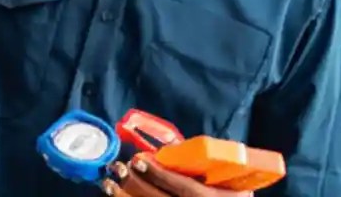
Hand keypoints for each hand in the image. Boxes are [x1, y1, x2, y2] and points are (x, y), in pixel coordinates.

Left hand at [101, 154, 252, 196]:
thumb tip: (172, 148)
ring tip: (108, 184)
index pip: (182, 187)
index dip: (158, 174)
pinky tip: (116, 196)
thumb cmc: (232, 195)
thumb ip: (203, 164)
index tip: (137, 160)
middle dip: (135, 184)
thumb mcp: (228, 180)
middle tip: (118, 168)